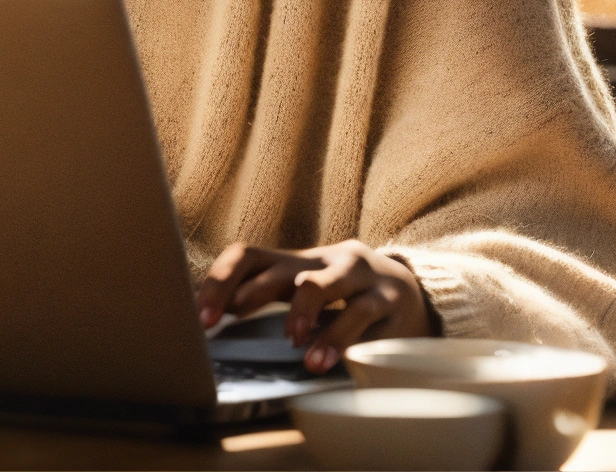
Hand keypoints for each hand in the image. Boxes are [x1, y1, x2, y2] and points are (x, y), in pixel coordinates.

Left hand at [198, 240, 433, 374]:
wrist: (413, 292)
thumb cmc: (344, 300)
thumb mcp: (304, 296)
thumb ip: (269, 303)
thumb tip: (215, 326)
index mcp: (294, 261)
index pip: (246, 256)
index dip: (220, 283)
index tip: (202, 319)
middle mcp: (322, 261)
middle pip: (276, 268)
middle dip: (247, 295)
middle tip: (226, 324)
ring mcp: (357, 275)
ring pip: (319, 284)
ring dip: (299, 316)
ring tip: (294, 347)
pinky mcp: (388, 296)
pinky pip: (361, 312)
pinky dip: (338, 339)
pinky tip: (324, 360)